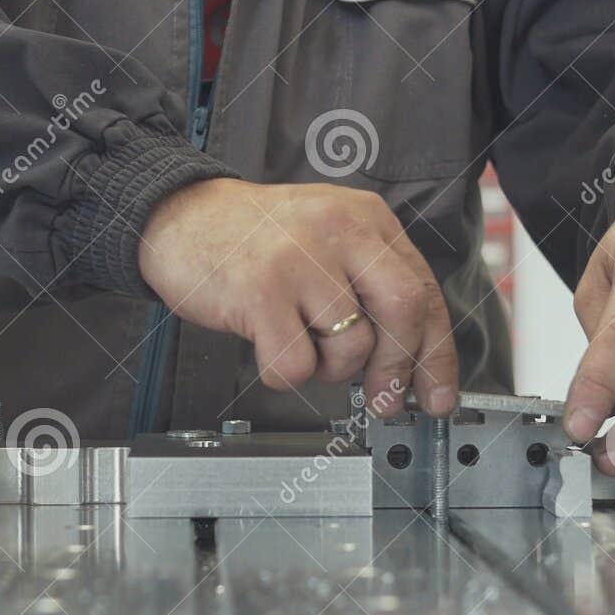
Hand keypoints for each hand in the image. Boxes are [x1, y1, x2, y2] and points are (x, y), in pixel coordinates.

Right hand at [139, 178, 457, 416]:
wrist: (177, 215)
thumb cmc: (251, 236)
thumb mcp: (325, 235)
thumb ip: (366, 280)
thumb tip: (406, 357)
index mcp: (365, 218)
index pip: (422, 290)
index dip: (436, 352)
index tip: (436, 394)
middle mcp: (339, 231)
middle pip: (403, 312)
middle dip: (397, 369)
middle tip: (382, 399)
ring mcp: (300, 260)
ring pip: (350, 345)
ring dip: (328, 369)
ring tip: (299, 346)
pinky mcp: (261, 291)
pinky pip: (296, 364)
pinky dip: (284, 374)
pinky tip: (266, 347)